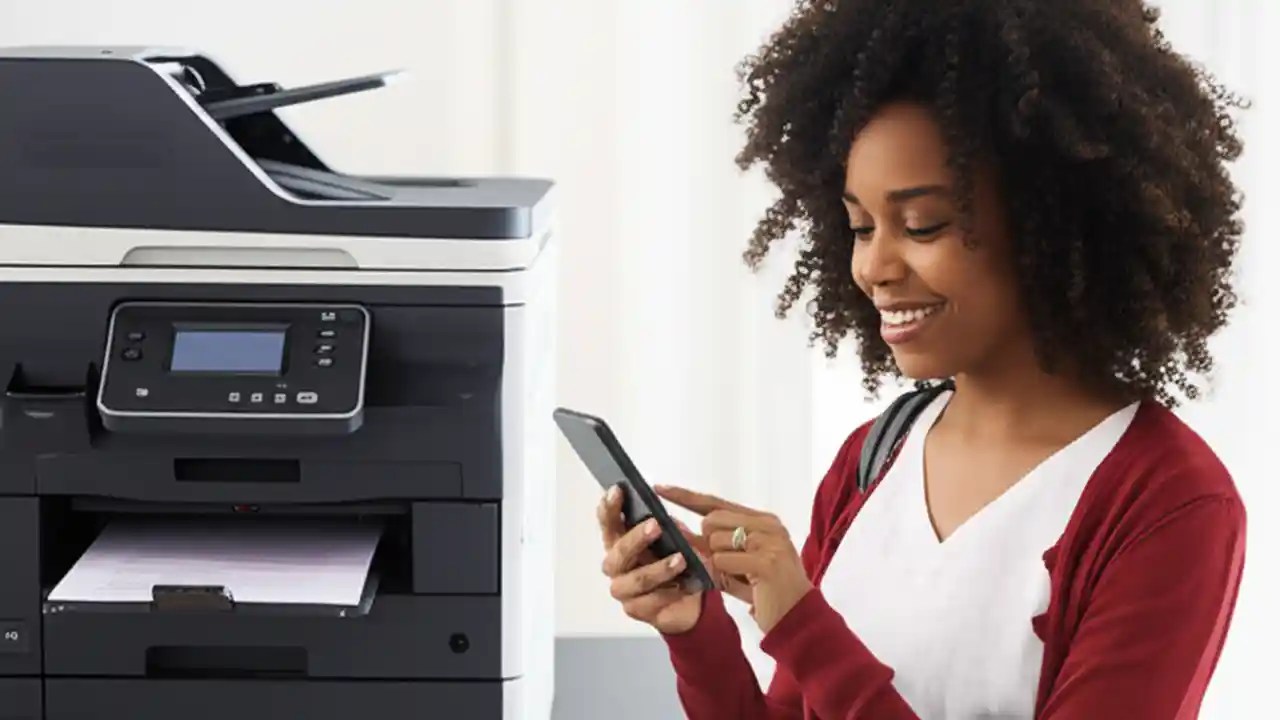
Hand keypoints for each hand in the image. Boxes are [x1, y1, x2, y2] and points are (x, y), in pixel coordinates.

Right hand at [597, 484, 702, 634]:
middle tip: (656, 525)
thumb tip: (660, 512)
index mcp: (618, 542)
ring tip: (681, 560)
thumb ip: (662, 524)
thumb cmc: (672, 560)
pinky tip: (684, 585)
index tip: (618, 490)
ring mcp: (623, 589)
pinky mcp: (636, 610)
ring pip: (637, 579)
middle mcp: (615, 565)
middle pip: (619, 552)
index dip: (609, 507)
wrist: (686, 600)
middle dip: (637, 538)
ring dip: (659, 569)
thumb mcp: (671, 536)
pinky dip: (670, 592)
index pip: (607, 522)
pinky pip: (652, 602)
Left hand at [656, 485, 812, 633]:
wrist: (797, 618)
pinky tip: (747, 582)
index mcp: (761, 521)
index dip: (686, 496)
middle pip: (711, 520)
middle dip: (708, 545)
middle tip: (728, 564)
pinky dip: (725, 573)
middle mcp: (767, 524)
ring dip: (719, 563)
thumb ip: (711, 548)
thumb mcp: (734, 565)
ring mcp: (769, 540)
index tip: (661, 488)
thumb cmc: (764, 591)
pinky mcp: (767, 560)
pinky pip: (723, 560)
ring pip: (715, 540)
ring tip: (743, 576)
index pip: (716, 503)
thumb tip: (678, 532)